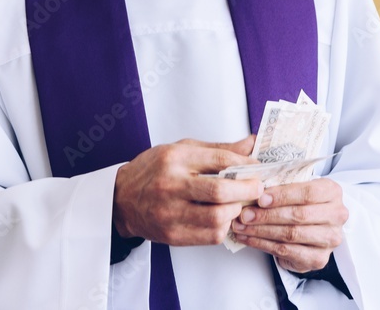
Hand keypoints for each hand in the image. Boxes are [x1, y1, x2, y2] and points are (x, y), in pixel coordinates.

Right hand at [113, 135, 263, 246]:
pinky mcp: (173, 234)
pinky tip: (223, 217)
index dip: (245, 164)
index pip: (220, 160)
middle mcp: (171, 185)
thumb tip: (251, 144)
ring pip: (218, 218)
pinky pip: (210, 235)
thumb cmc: (153, 171)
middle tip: (257, 188)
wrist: (122, 199)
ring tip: (238, 203)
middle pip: (220, 192)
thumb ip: (218, 149)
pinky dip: (224, 227)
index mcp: (174, 159)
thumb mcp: (182, 150)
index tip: (257, 167)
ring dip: (236, 211)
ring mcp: (170, 213)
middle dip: (247, 190)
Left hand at [230, 177, 347, 272]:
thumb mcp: (296, 188)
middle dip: (267, 215)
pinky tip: (249, 239)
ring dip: (261, 231)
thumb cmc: (301, 203)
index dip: (282, 196)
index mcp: (332, 192)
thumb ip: (281, 186)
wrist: (314, 228)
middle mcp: (337, 215)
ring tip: (242, 227)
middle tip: (245, 214)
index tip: (259, 198)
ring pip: (291, 234)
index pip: (308, 193)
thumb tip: (253, 189)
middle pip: (298, 215)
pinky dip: (263, 245)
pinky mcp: (319, 258)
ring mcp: (330, 239)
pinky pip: (287, 251)